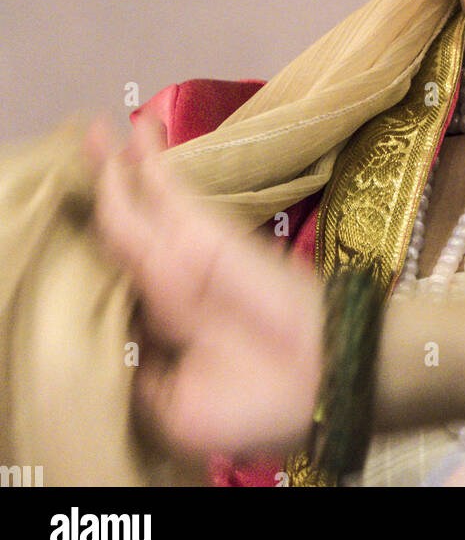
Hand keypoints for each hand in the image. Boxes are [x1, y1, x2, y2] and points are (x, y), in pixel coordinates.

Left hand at [85, 112, 324, 463]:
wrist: (319, 377)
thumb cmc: (253, 405)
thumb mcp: (174, 408)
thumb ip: (138, 368)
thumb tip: (111, 335)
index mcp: (163, 326)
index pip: (118, 280)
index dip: (92, 259)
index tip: (70, 242)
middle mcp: (170, 281)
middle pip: (122, 229)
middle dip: (101, 196)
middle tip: (84, 154)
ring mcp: (186, 250)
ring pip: (137, 201)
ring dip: (115, 165)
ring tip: (95, 132)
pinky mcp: (205, 229)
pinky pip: (168, 188)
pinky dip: (150, 157)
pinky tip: (136, 130)